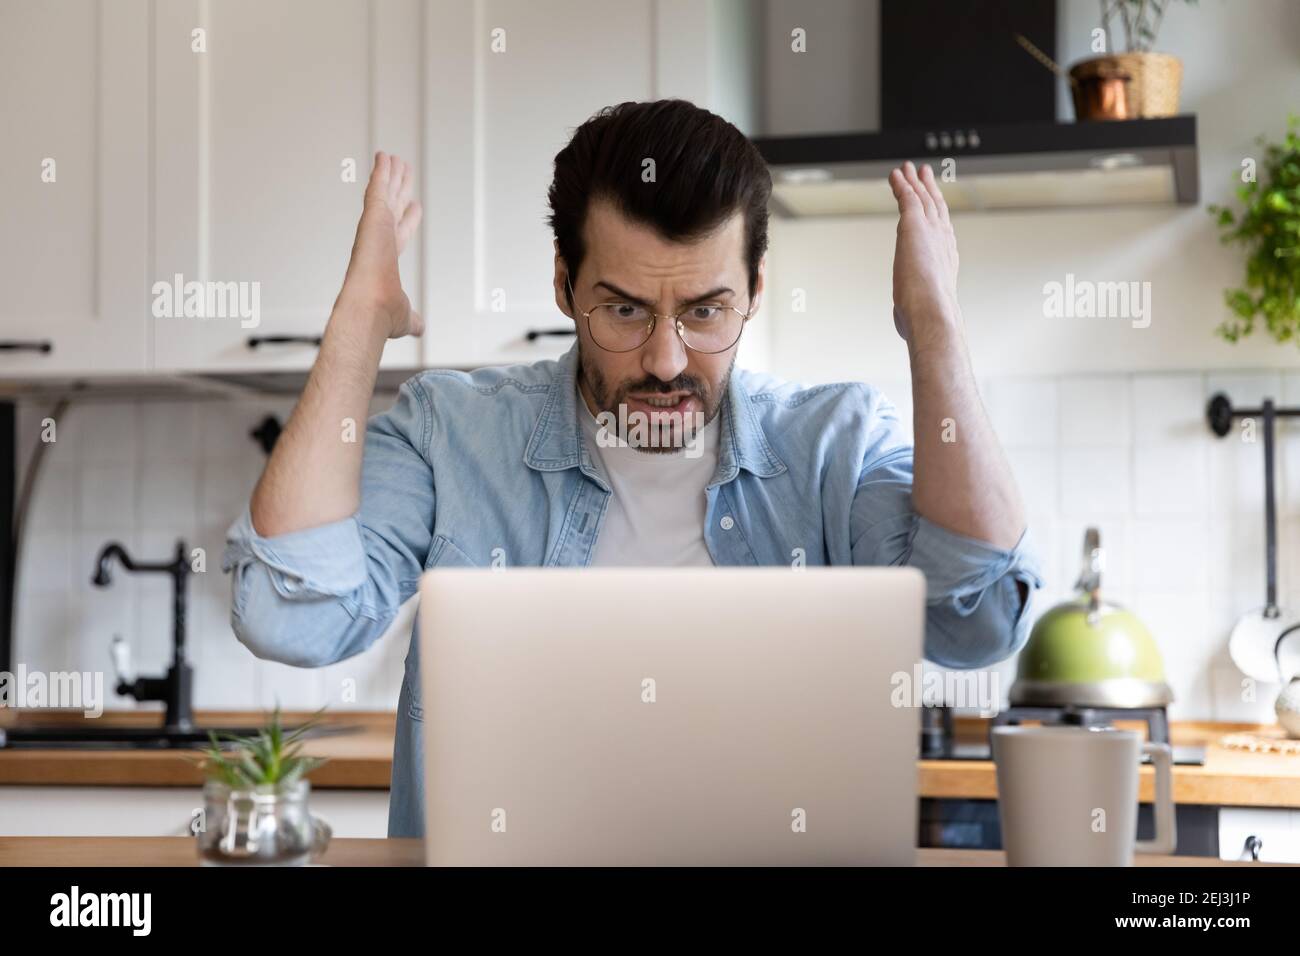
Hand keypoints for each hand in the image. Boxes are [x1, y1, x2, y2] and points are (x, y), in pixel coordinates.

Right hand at [341, 151, 423, 337]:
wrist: (372, 310)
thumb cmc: (383, 317)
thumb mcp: (405, 318)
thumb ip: (412, 320)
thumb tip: (419, 329)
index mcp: (386, 258)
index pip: (399, 232)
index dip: (407, 218)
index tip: (414, 204)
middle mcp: (380, 240)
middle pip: (392, 207)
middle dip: (398, 189)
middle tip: (403, 171)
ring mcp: (375, 228)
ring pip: (384, 194)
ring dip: (389, 175)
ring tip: (394, 157)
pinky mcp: (372, 218)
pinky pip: (377, 188)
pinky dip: (381, 172)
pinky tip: (385, 156)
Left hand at [888, 161, 959, 347]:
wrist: (933, 313)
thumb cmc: (928, 319)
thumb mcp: (919, 311)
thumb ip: (911, 311)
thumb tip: (904, 325)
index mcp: (946, 260)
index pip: (940, 231)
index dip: (936, 216)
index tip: (931, 205)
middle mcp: (942, 241)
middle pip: (935, 208)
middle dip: (928, 190)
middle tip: (923, 174)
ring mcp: (929, 232)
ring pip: (922, 199)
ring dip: (914, 182)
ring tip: (907, 169)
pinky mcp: (913, 226)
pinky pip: (907, 199)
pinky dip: (901, 185)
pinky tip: (895, 175)